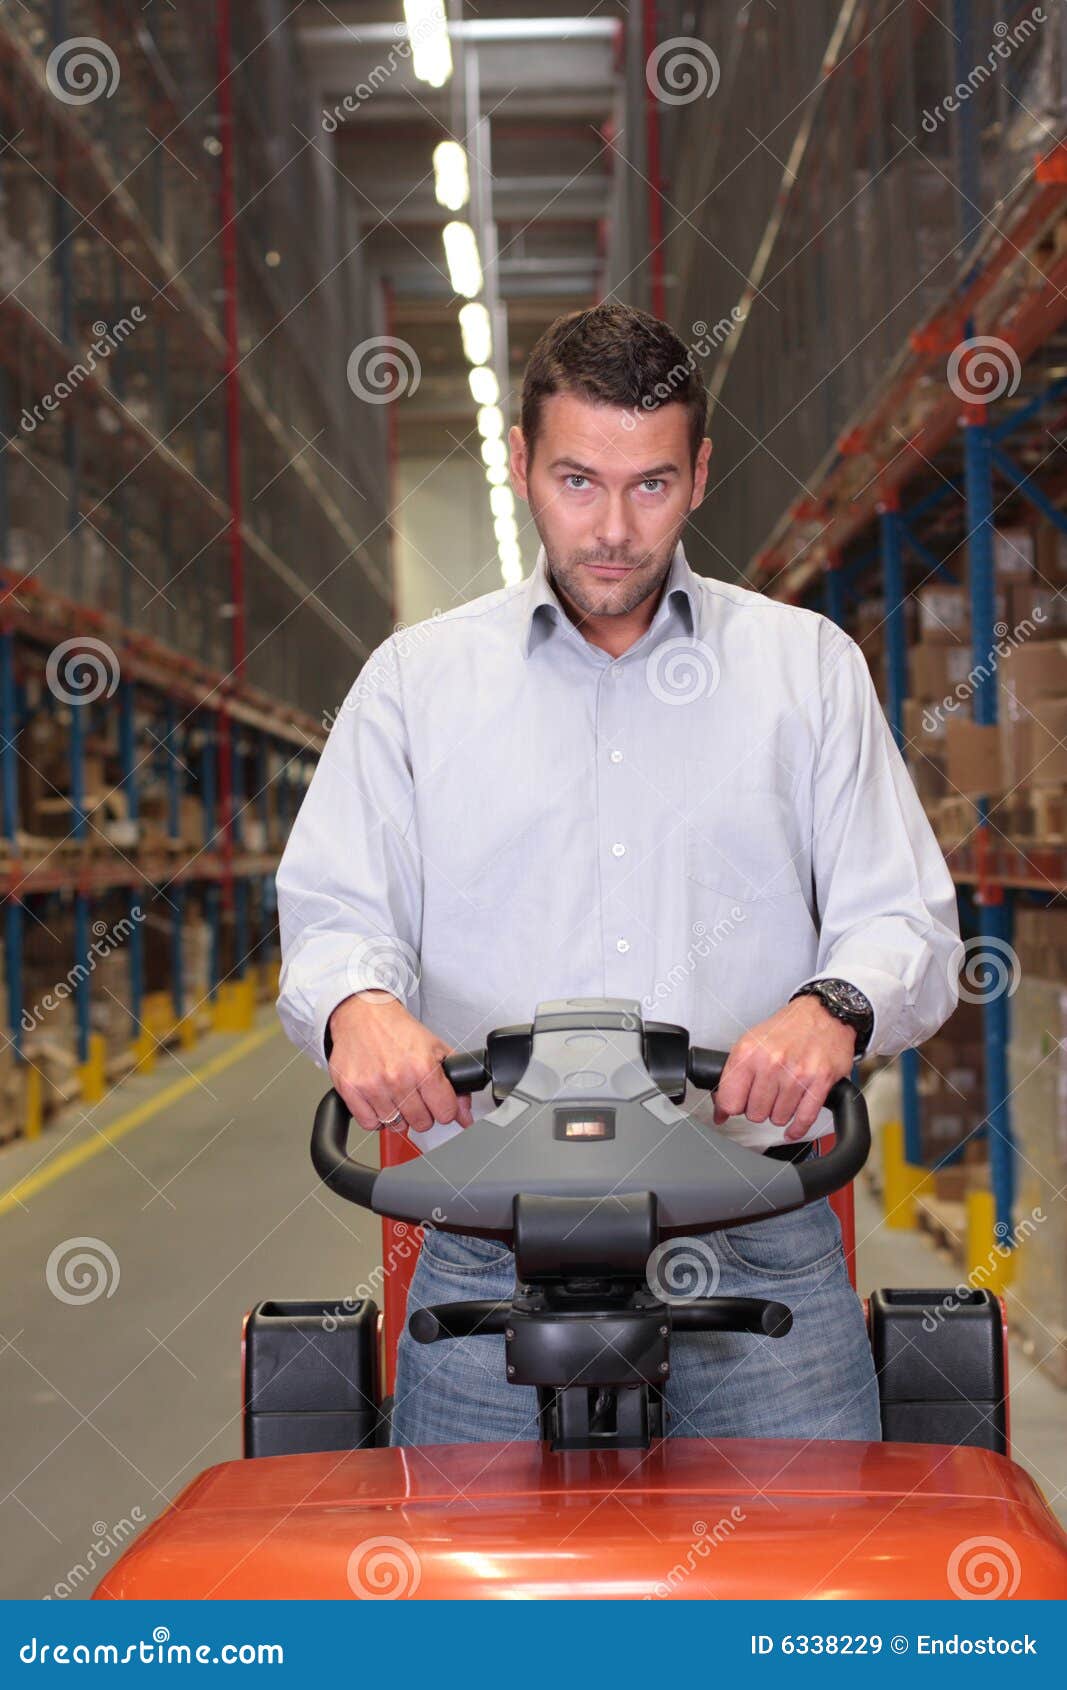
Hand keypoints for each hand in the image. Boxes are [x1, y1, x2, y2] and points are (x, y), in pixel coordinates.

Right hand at [327, 991, 474, 1135]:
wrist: (364, 1013)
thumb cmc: (397, 1029)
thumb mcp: (435, 1048)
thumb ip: (455, 1081)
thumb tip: (465, 1114)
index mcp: (423, 1067)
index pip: (445, 1113)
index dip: (445, 1109)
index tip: (439, 1103)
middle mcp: (398, 1078)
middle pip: (422, 1123)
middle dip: (423, 1112)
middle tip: (417, 1095)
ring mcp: (373, 1086)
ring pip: (396, 1126)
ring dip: (399, 1115)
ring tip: (396, 1094)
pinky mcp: (351, 1090)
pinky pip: (369, 1124)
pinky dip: (376, 1117)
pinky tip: (380, 1100)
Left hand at [711, 995, 856, 1140]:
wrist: (825, 1013)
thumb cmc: (788, 1028)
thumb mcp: (751, 1043)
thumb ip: (733, 1075)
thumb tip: (720, 1110)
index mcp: (749, 1052)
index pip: (730, 1101)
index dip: (730, 1107)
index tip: (733, 1108)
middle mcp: (772, 1062)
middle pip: (754, 1113)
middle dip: (758, 1108)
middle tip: (765, 1095)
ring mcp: (797, 1074)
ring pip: (778, 1118)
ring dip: (779, 1112)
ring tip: (783, 1095)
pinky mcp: (820, 1081)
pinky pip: (804, 1119)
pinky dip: (797, 1128)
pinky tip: (792, 1126)